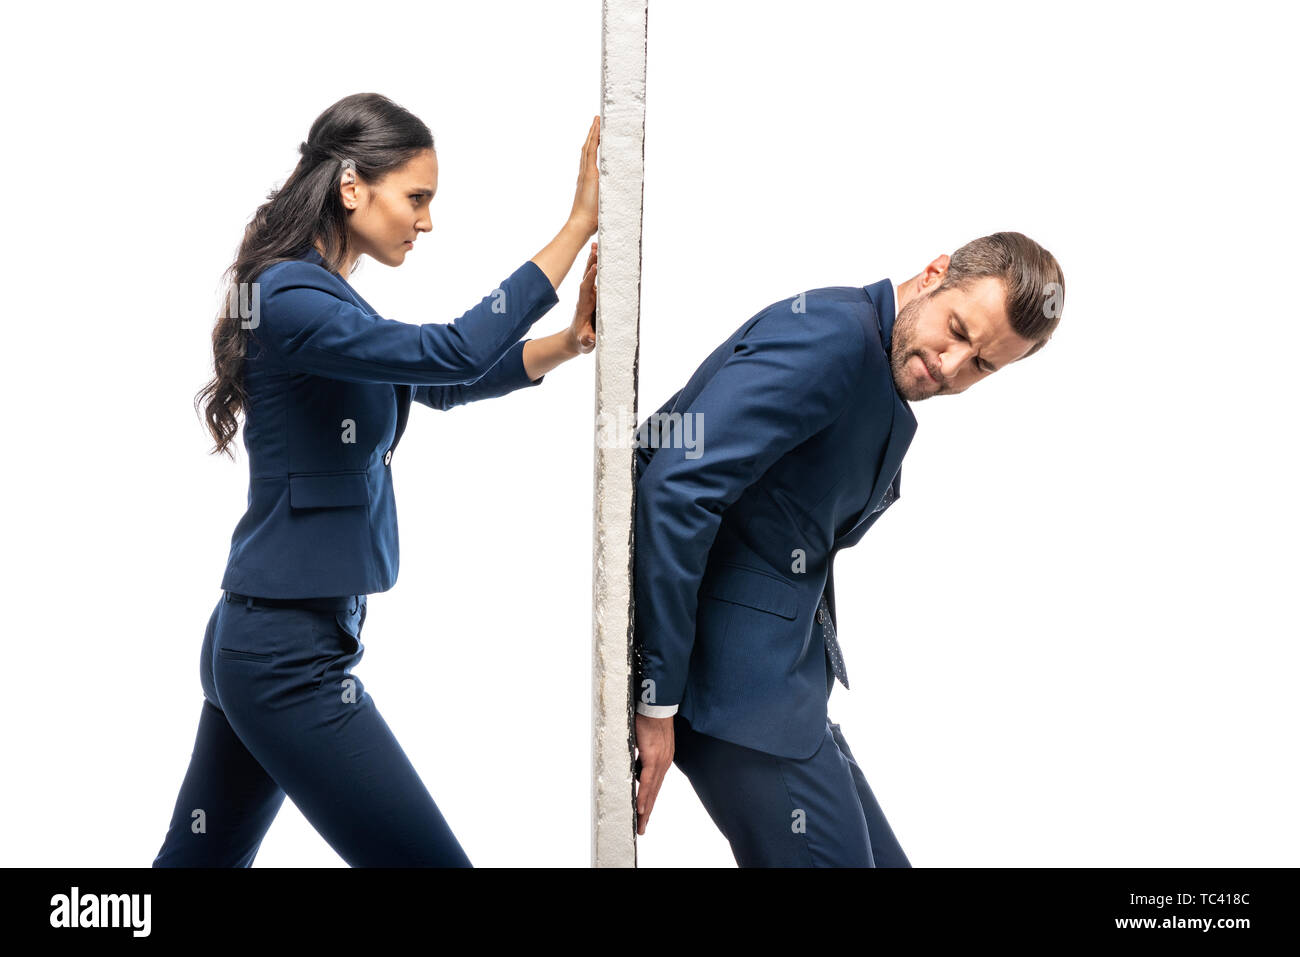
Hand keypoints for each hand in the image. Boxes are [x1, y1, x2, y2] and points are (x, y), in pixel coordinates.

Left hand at [566, 242, 596, 354]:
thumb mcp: (584, 344)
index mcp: (583, 306)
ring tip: (596, 245)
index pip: (585, 289)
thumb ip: (586, 341)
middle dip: (590, 263)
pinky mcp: (592, 294)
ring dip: (592, 260)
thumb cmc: (581, 341)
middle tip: (595, 248)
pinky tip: (598, 253)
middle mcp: (585, 297)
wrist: (575, 340)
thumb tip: (589, 338)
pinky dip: (596, 265)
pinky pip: (594, 277)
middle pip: (586, 276)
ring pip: (590, 274)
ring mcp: (588, 294)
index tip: (594, 268)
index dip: (589, 279)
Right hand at [568, 116, 598, 239]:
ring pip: (588, 147)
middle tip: (596, 121)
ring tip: (597, 120)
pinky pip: (591, 151)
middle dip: (591, 134)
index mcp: (586, 180)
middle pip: (587, 148)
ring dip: (592, 132)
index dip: (592, 145)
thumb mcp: (602, 204)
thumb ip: (608, 198)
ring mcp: (585, 172)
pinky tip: (597, 128)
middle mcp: (584, 173)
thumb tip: (620, 199)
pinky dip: (594, 138)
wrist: (581, 224)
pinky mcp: (589, 173)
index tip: (595, 135)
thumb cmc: (591, 219)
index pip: (589, 158)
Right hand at [634, 713, 674, 835]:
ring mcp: (660, 761)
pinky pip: (648, 782)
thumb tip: (634, 768)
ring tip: (640, 825)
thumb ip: (641, 755)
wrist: (656, 705)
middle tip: (641, 828)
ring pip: (652, 791)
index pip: (655, 785)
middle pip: (655, 792)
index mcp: (663, 759)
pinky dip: (644, 796)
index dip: (650, 801)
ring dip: (645, 810)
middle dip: (648, 812)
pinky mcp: (654, 757)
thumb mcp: (645, 740)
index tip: (645, 814)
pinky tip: (641, 809)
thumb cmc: (649, 718)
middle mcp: (664, 763)